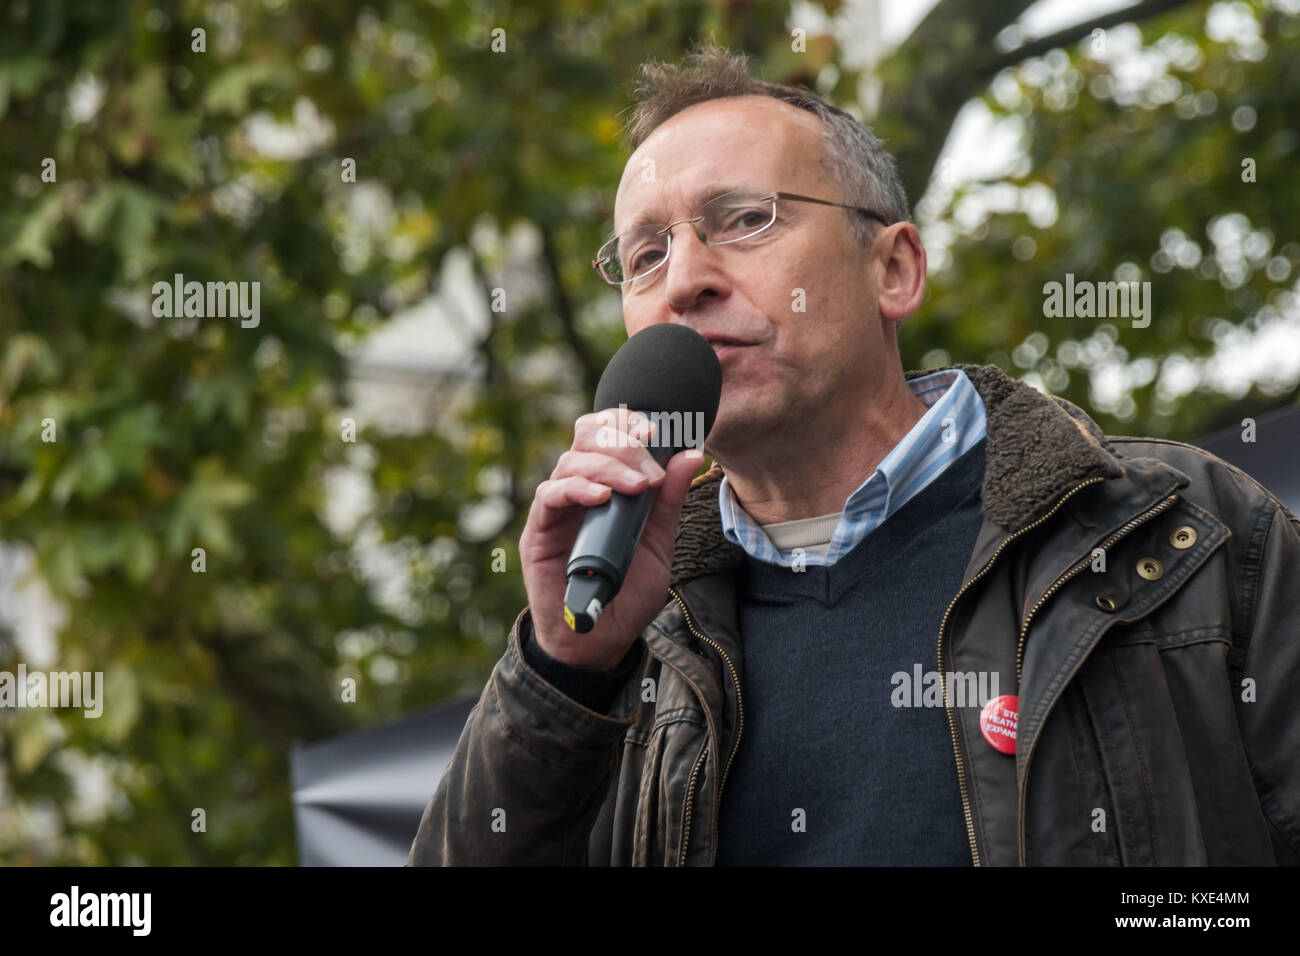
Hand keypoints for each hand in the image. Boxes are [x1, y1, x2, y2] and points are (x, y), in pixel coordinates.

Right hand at [520, 410, 702, 669]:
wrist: (599, 638)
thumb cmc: (626, 591)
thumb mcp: (659, 543)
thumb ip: (669, 500)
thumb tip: (690, 454)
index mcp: (607, 485)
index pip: (608, 433)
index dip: (627, 422)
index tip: (656, 431)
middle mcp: (580, 489)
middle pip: (587, 436)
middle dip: (621, 440)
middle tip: (649, 463)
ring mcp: (558, 508)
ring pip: (572, 461)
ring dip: (608, 467)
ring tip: (636, 487)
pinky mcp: (539, 530)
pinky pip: (550, 495)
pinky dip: (578, 489)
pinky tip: (602, 498)